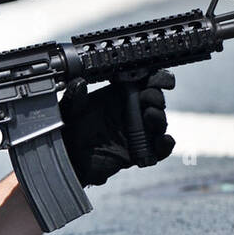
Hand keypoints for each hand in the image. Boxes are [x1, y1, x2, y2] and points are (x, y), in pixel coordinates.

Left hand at [59, 71, 175, 185]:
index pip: (144, 81)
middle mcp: (131, 111)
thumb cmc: (69, 129)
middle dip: (156, 96)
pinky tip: (162, 140)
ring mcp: (137, 132)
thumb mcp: (70, 110)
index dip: (154, 77)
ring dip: (159, 118)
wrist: (69, 157)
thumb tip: (79, 83)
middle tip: (147, 97)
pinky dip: (165, 145)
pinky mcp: (139, 152)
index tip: (154, 77)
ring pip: (159, 122)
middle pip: (155, 100)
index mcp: (119, 95)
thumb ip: (75, 97)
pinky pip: (159, 149)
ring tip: (149, 115)